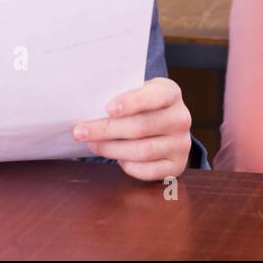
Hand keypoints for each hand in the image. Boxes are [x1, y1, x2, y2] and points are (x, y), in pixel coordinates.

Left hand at [73, 77, 192, 181]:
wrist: (164, 123)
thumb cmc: (141, 105)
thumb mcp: (135, 91)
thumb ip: (119, 95)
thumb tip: (88, 106)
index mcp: (171, 93)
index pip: (155, 96)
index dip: (132, 102)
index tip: (108, 109)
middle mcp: (180, 118)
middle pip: (141, 127)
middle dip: (106, 130)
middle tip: (80, 131)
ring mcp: (182, 144)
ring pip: (142, 151)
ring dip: (112, 149)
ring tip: (92, 144)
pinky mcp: (177, 166)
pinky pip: (149, 171)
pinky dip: (128, 166)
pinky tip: (116, 158)